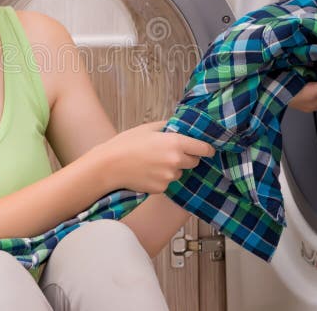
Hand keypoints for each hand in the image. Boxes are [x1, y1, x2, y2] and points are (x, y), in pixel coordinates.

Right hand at [95, 120, 215, 194]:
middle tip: (171, 152)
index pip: (203, 148)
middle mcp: (176, 161)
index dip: (206, 148)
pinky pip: (168, 183)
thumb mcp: (148, 128)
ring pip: (179, 172)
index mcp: (175, 143)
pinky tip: (147, 172)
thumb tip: (180, 126)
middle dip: (187, 157)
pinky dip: (161, 179)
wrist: (109, 166)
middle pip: (194, 162)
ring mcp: (169, 177)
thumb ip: (168, 126)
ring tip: (153, 162)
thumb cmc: (126, 143)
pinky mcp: (161, 189)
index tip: (207, 148)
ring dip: (173, 168)